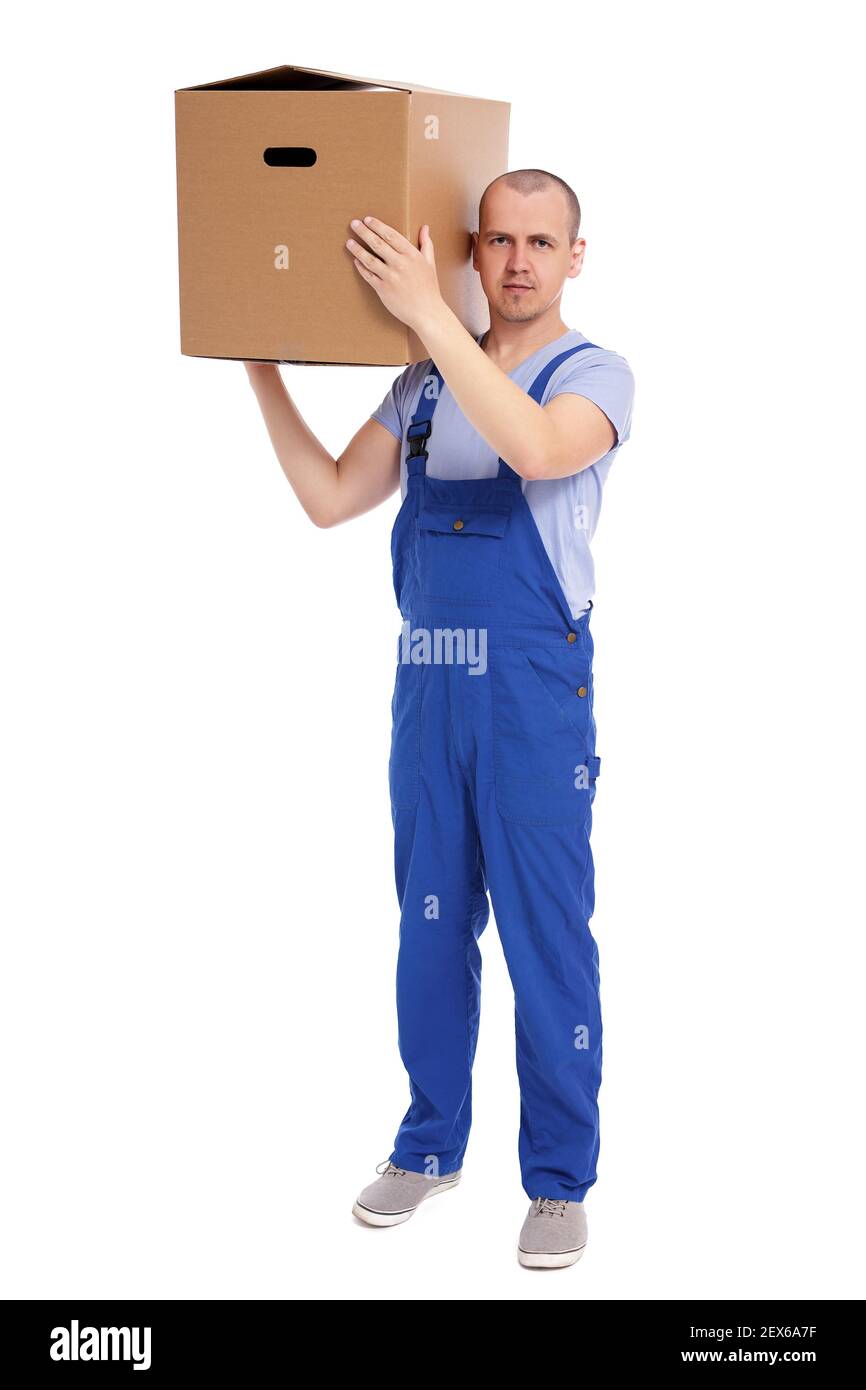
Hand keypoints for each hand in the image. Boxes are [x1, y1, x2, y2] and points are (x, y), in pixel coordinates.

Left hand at [345, 216, 444, 333]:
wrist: (427, 313)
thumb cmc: (429, 288)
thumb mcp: (430, 263)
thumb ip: (426, 244)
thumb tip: (425, 227)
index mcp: (411, 255)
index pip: (391, 235)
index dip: (377, 226)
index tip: (367, 219)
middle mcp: (400, 264)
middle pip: (377, 244)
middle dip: (364, 232)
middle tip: (353, 224)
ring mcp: (390, 277)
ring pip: (369, 259)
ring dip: (357, 250)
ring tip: (349, 242)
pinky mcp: (383, 290)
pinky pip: (368, 276)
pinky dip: (361, 268)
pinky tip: (355, 261)